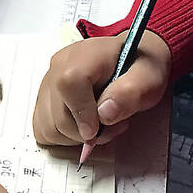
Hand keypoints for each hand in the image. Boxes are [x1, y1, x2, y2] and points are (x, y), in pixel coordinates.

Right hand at [32, 29, 171, 152]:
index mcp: (85, 55)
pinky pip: (43, 129)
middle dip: (86, 132)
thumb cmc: (139, 68)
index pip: (69, 83)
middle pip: (57, 114)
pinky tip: (83, 126)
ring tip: (100, 126)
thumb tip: (104, 114)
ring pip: (48, 127)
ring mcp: (47, 84)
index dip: (82, 112)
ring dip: (75, 137)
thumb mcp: (149, 78)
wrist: (131, 61)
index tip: (98, 128)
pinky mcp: (44, 100)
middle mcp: (58, 67)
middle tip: (112, 126)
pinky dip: (63, 137)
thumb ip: (131, 93)